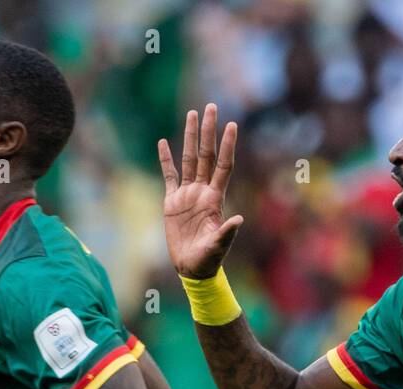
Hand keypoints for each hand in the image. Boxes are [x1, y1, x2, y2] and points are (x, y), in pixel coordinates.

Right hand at [158, 103, 242, 278]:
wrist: (191, 268)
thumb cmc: (208, 259)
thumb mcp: (217, 246)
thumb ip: (227, 233)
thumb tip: (238, 219)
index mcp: (215, 198)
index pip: (223, 166)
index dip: (227, 146)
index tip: (232, 125)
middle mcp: (202, 191)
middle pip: (207, 155)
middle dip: (209, 131)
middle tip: (211, 106)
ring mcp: (187, 194)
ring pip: (189, 159)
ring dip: (190, 137)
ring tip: (191, 114)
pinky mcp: (172, 201)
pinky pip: (169, 175)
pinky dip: (166, 159)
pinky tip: (163, 142)